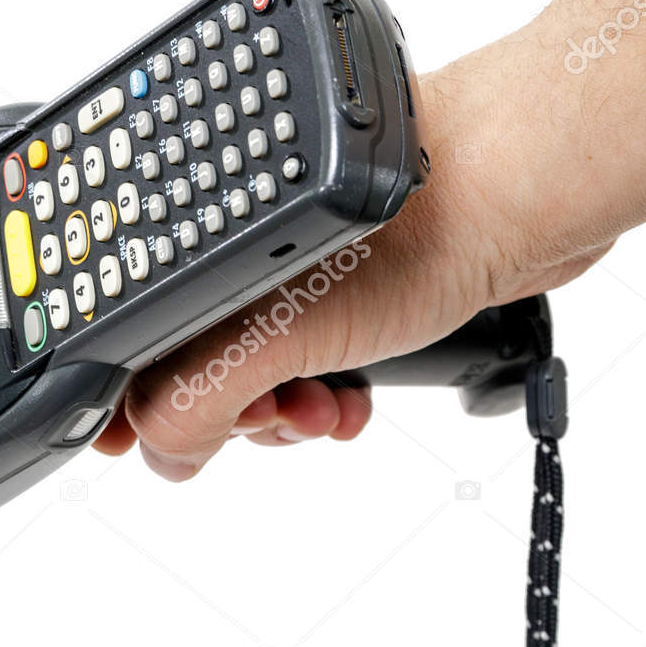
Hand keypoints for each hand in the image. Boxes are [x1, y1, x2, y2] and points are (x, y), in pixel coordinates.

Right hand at [92, 63, 613, 479]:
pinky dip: (322, 391)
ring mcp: (287, 263)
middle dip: (228, 411)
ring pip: (251, 369)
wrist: (523, 194)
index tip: (155, 441)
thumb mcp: (276, 331)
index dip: (131, 397)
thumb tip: (161, 453)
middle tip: (270, 413)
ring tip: (324, 406)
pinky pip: (305, 361)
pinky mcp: (341, 285)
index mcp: (194, 233)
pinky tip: (354, 397)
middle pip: (185, 361)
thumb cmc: (414, 224)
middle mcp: (233, 243)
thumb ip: (197, 398)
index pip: (122, 330)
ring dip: (283, 409)